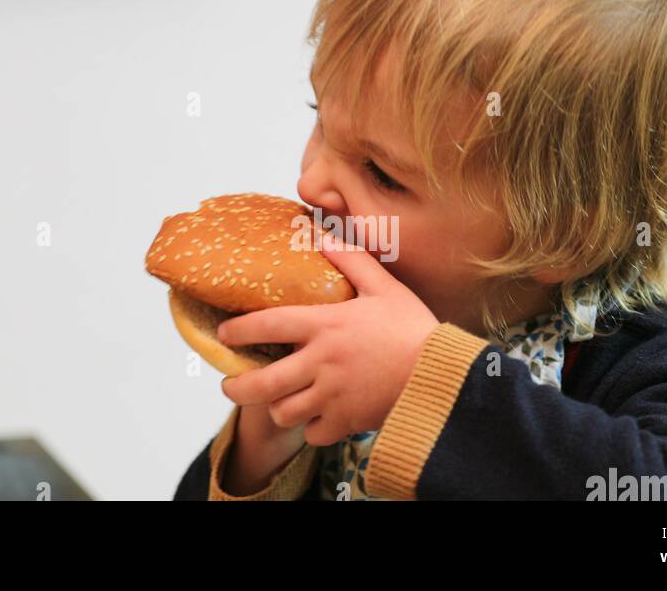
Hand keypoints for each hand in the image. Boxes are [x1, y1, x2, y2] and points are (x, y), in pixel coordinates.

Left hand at [218, 235, 439, 445]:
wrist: (442, 374)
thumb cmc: (413, 327)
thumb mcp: (384, 286)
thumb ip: (350, 260)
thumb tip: (320, 233)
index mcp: (325, 325)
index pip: (266, 325)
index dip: (237, 330)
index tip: (224, 333)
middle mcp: (321, 363)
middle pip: (260, 384)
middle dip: (237, 387)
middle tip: (230, 384)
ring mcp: (332, 395)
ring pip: (283, 412)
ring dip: (278, 407)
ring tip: (280, 399)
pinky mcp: (347, 421)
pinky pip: (313, 433)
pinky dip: (311, 428)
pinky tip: (317, 416)